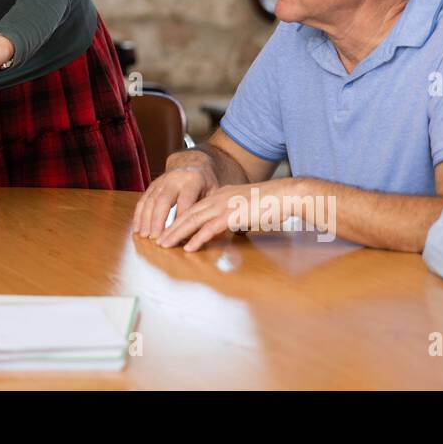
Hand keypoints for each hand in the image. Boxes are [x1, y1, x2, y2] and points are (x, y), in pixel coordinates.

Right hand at [132, 154, 220, 239]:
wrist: (193, 164)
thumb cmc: (206, 183)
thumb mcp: (214, 192)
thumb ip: (208, 209)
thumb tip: (202, 233)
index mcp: (193, 180)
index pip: (185, 201)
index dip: (180, 219)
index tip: (178, 236)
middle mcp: (175, 179)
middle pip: (163, 200)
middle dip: (158, 220)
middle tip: (155, 237)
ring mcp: (162, 181)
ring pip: (151, 200)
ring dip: (145, 219)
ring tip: (144, 235)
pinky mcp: (153, 185)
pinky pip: (143, 199)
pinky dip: (139, 214)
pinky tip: (137, 228)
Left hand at [157, 178, 305, 251]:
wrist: (286, 195)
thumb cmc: (270, 203)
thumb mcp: (245, 207)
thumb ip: (233, 215)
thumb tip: (227, 227)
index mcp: (220, 195)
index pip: (193, 208)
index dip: (178, 219)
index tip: (166, 229)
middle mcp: (218, 198)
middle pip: (187, 214)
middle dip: (170, 227)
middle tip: (157, 239)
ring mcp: (224, 206)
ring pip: (193, 221)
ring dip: (176, 233)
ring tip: (164, 244)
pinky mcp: (232, 215)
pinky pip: (210, 228)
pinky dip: (197, 238)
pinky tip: (188, 247)